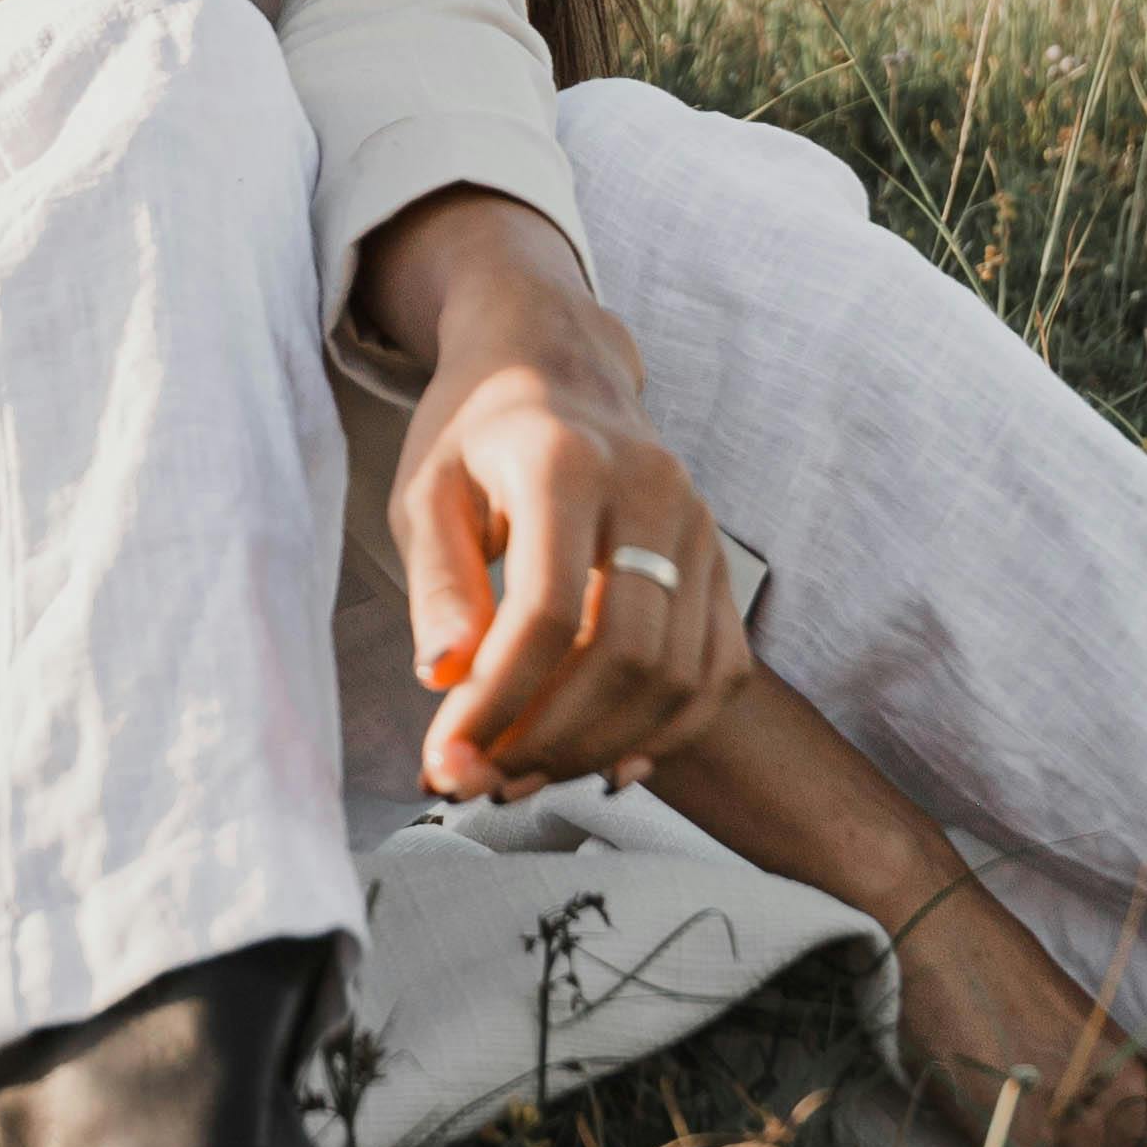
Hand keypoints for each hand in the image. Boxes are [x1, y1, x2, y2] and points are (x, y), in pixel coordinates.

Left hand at [358, 190, 756, 800]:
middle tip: (482, 781)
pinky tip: (605, 763)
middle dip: (550, 738)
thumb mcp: (424, 492)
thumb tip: (445, 678)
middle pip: (626, 653)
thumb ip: (439, 582)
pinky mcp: (722, 561)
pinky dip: (669, 733)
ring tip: (526, 776)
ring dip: (601, 747)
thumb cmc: (475, 436)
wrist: (556, 365)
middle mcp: (651, 491)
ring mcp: (700, 526)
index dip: (498, 700)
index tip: (447, 755)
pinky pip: (720, 671)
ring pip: (679, 675)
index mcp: (566, 463)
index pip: (548, 612)